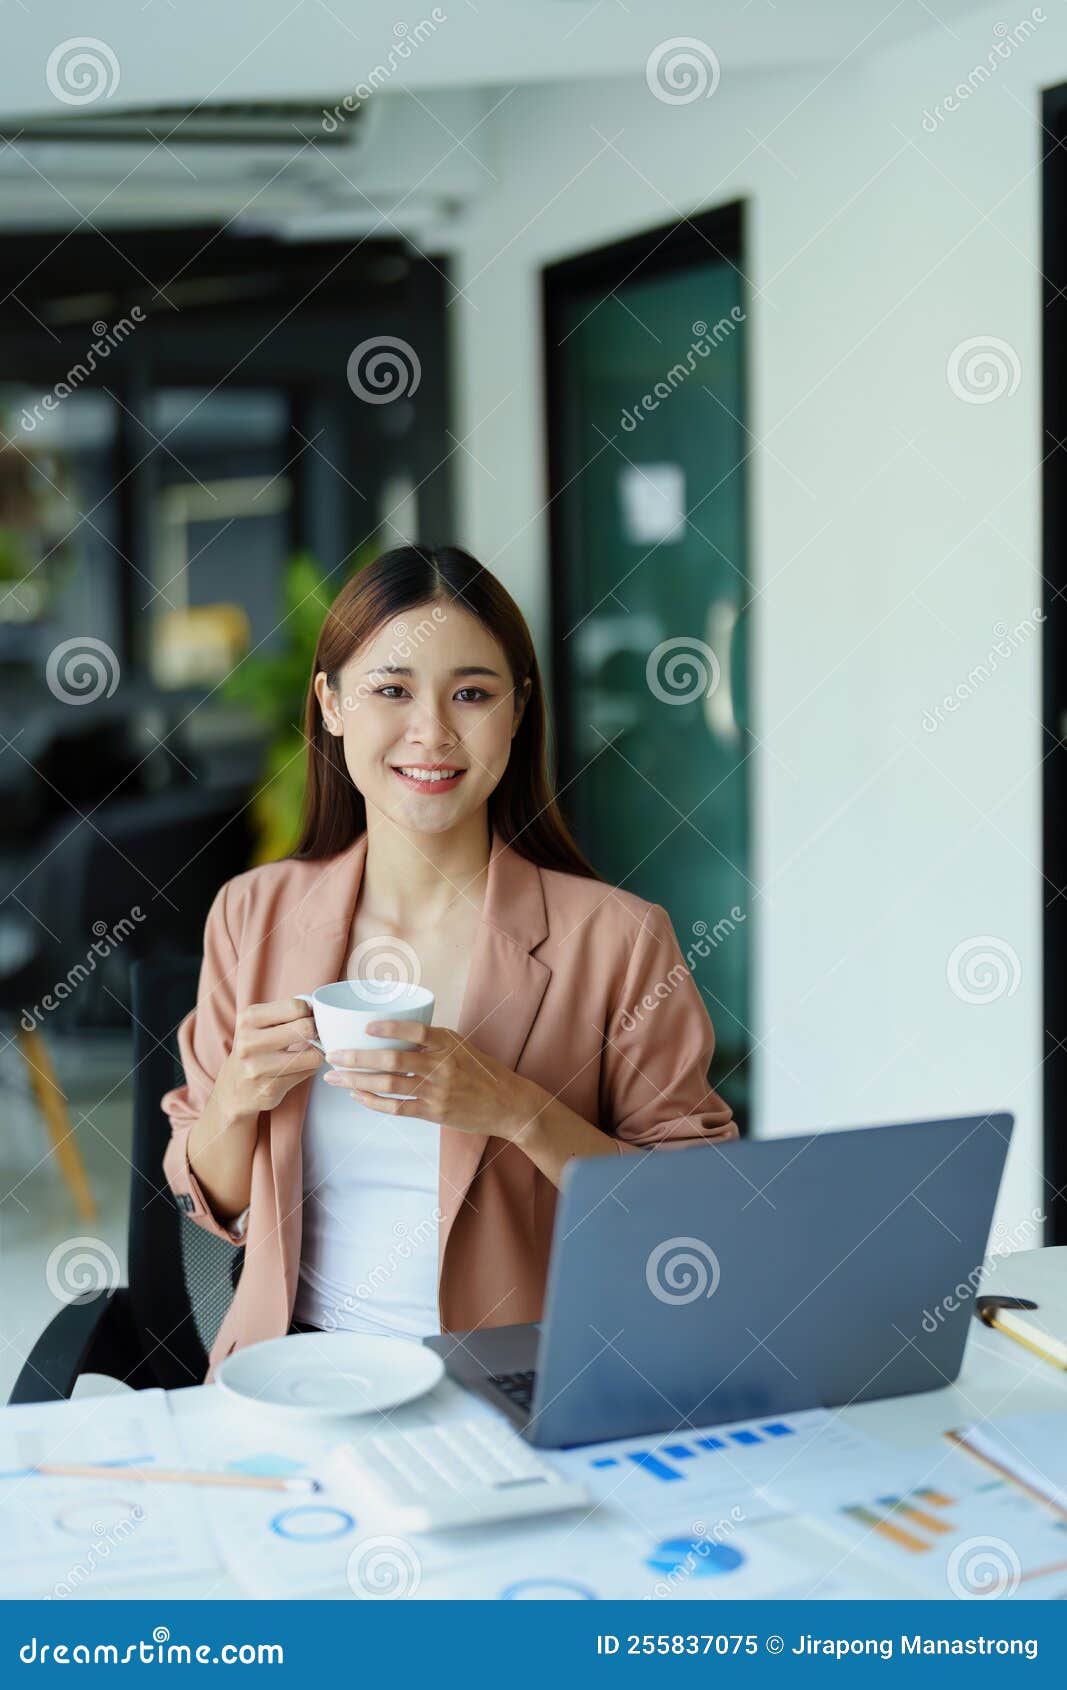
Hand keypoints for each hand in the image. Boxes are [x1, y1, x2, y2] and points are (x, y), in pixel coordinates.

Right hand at [217, 997, 323, 1119]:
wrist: (235, 1089)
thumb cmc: (255, 1050)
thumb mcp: (259, 1025)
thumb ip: (285, 1013)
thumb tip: (319, 1009)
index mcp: (249, 1019)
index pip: (296, 1007)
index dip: (309, 1013)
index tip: (307, 1019)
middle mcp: (249, 1042)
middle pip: (305, 1028)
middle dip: (317, 1032)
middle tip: (314, 1036)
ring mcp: (258, 1067)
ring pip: (312, 1056)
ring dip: (317, 1053)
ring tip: (310, 1052)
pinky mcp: (269, 1089)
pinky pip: (307, 1073)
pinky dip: (310, 1069)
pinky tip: (300, 1068)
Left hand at [323, 1020, 535, 1138]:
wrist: (507, 1104)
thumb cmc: (481, 1072)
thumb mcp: (460, 1046)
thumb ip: (431, 1041)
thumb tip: (394, 1035)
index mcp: (447, 1043)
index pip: (414, 1030)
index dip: (388, 1028)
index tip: (365, 1027)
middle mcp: (441, 1065)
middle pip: (392, 1059)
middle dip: (357, 1058)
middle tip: (333, 1055)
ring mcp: (436, 1091)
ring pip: (389, 1085)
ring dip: (357, 1081)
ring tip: (335, 1078)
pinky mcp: (434, 1113)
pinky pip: (397, 1108)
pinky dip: (374, 1102)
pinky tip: (358, 1096)